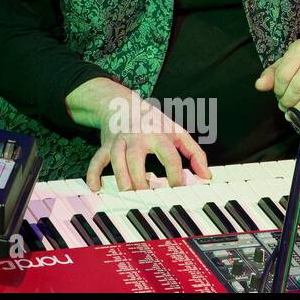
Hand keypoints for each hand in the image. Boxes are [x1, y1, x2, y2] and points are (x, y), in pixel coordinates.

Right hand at [67, 78, 210, 191]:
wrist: (123, 103)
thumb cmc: (154, 122)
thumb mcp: (177, 132)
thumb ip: (195, 153)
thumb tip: (206, 175)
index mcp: (158, 134)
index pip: (169, 156)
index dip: (175, 175)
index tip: (179, 190)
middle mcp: (137, 137)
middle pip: (137, 159)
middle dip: (140, 179)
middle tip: (148, 196)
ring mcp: (120, 141)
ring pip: (116, 160)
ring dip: (120, 177)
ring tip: (126, 192)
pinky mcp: (106, 145)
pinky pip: (97, 159)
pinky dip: (93, 173)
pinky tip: (95, 187)